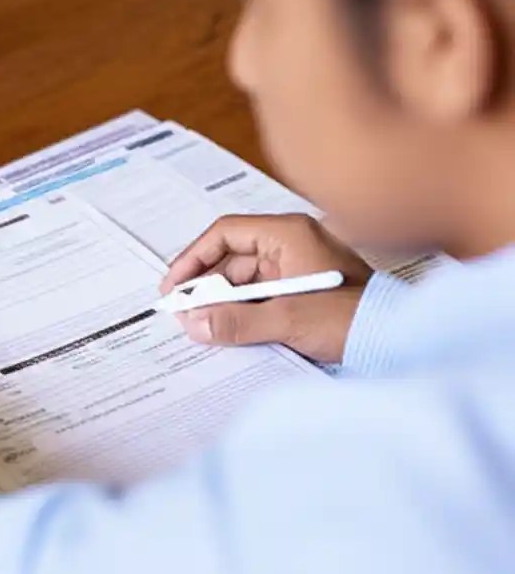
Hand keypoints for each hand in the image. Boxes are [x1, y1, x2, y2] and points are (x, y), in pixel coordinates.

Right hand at [160, 214, 373, 362]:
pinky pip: (258, 297)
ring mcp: (295, 269)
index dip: (193, 258)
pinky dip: (240, 313)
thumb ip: (237, 321)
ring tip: (202, 327)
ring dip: (221, 303)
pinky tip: (226, 331)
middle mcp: (291, 245)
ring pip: (242, 281)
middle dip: (204, 286)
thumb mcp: (289, 319)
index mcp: (290, 234)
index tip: (175, 285)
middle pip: (230, 259)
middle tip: (183, 313)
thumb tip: (194, 322)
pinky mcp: (299, 292)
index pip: (226, 233)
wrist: (399, 340)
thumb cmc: (356, 319)